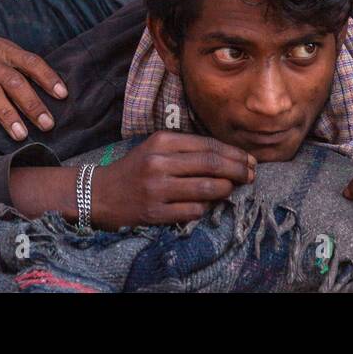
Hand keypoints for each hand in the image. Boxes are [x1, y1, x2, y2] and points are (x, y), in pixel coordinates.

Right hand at [0, 17, 66, 141]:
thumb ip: (16, 65)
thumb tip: (44, 89)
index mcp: (4, 50)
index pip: (31, 62)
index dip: (48, 77)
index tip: (63, 95)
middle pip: (14, 82)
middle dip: (32, 104)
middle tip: (47, 124)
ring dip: (7, 115)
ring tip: (21, 135)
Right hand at [90, 131, 255, 229]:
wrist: (100, 194)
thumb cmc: (135, 169)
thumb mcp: (157, 148)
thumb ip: (187, 149)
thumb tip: (228, 156)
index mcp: (162, 141)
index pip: (209, 145)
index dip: (234, 153)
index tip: (249, 160)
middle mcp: (160, 162)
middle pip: (212, 164)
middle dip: (238, 170)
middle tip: (252, 175)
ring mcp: (157, 188)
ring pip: (207, 189)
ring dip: (227, 189)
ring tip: (232, 189)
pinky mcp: (155, 212)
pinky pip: (194, 210)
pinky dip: (206, 207)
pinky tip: (208, 204)